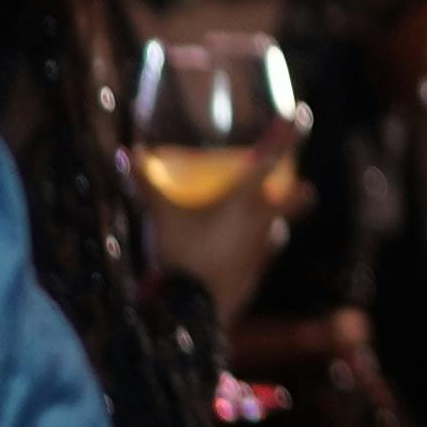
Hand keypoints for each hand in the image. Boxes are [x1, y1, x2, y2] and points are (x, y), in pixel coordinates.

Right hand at [138, 136, 299, 321]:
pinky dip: (254, 246)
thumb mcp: (162, 219)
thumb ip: (146, 185)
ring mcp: (265, 249)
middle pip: (298, 198)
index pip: (272, 158)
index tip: (300, 113)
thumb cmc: (182, 258)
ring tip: (246, 221)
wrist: (193, 314)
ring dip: (270, 221)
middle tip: (294, 185)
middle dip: (298, 191)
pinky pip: (263, 251)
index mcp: (245, 201)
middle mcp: (264, 221)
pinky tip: (231, 250)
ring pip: (278, 227)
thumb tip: (125, 154)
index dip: (288, 134)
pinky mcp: (259, 272)